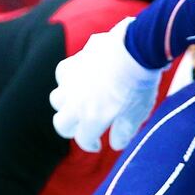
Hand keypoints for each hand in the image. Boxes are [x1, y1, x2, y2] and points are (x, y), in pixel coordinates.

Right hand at [49, 17, 162, 152]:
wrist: (136, 49)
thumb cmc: (138, 85)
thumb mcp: (136, 114)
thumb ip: (124, 133)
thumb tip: (114, 144)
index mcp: (92, 118)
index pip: (83, 139)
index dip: (90, 144)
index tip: (98, 145)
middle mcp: (76, 102)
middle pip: (61, 123)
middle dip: (71, 129)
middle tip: (82, 127)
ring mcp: (71, 81)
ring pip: (56, 99)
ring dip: (65, 105)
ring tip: (78, 104)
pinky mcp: (74, 62)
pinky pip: (62, 75)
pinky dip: (67, 81)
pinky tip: (78, 80)